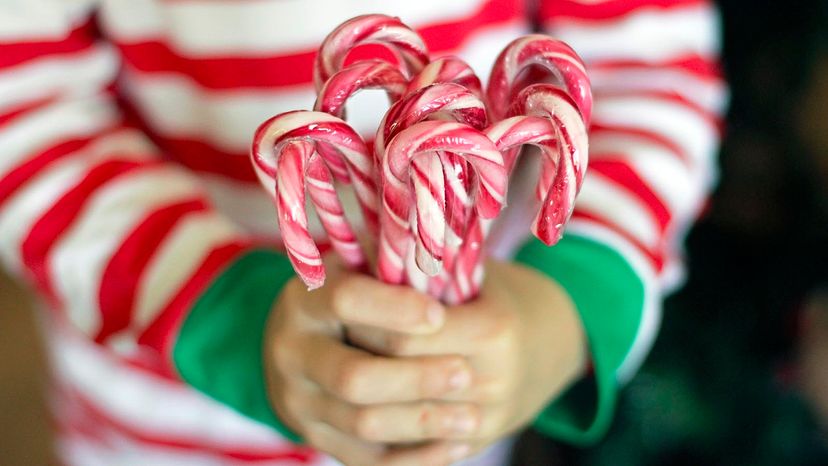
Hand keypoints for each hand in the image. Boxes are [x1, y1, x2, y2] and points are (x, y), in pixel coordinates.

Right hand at [264, 257, 477, 465]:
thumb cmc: (363, 295)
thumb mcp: (367, 266)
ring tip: (473, 415)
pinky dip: (416, 458)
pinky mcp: (317, 440)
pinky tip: (455, 445)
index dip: (394, 309)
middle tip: (464, 373)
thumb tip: (438, 237)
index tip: (438, 314)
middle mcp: (289, 352)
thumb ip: (394, 260)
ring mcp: (299, 402)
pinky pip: (369, 461)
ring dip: (423, 422)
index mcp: (303, 299)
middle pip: (354, 377)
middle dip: (415, 378)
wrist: (308, 342)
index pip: (345, 301)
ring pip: (365, 424)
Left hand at [347, 260, 587, 455]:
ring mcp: (485, 421)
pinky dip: (376, 435)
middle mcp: (493, 380)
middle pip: (395, 378)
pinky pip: (411, 456)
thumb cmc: (497, 294)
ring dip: (356, 398)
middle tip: (336, 337)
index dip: (365, 321)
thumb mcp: (470, 270)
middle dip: (356, 357)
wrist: (552, 341)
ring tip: (337, 368)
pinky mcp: (475, 446)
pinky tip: (354, 410)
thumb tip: (358, 250)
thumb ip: (422, 265)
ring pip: (395, 423)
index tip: (343, 305)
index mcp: (494, 330)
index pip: (403, 335)